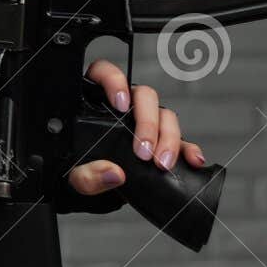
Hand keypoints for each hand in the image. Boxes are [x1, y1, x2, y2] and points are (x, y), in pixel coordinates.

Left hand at [64, 57, 207, 197]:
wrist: (94, 193)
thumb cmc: (79, 174)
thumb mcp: (75, 177)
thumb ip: (87, 176)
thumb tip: (114, 174)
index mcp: (93, 102)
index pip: (104, 74)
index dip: (114, 81)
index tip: (120, 104)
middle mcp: (123, 106)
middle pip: (144, 95)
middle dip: (148, 122)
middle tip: (143, 151)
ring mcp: (145, 122)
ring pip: (165, 114)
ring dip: (168, 137)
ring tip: (162, 163)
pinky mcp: (161, 142)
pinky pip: (182, 140)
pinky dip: (188, 149)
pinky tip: (191, 160)